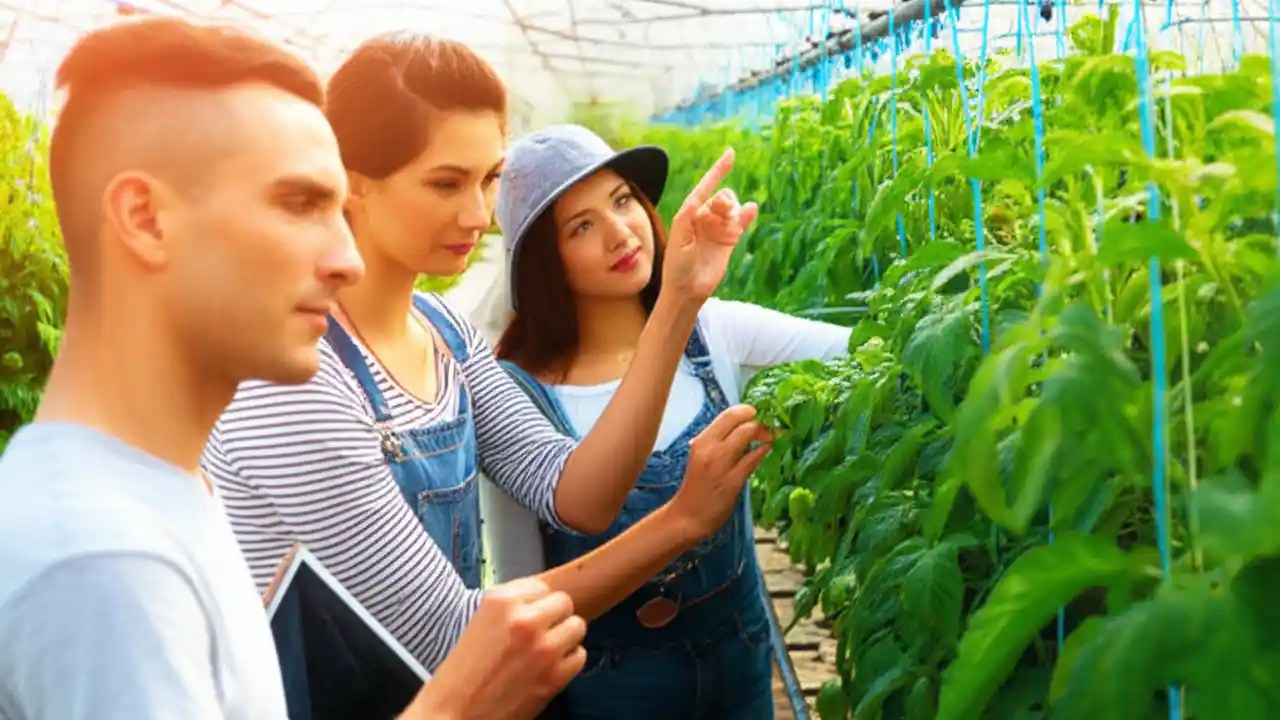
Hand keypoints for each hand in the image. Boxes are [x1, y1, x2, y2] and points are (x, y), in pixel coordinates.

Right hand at [404, 578, 586, 719]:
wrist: (453, 715)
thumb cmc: (461, 676)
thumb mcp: (480, 623)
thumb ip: (510, 608)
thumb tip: (540, 602)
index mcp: (500, 602)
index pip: (540, 587)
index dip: (536, 603)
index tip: (530, 616)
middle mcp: (524, 620)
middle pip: (563, 602)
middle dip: (554, 618)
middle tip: (541, 634)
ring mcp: (543, 647)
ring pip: (577, 626)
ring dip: (565, 638)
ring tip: (545, 652)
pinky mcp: (555, 675)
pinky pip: (579, 655)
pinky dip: (568, 662)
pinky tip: (548, 669)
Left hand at [661, 149, 759, 301]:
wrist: (688, 289)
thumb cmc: (677, 265)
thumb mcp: (678, 237)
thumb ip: (688, 215)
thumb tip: (700, 197)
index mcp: (689, 213)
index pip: (705, 187)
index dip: (718, 170)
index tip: (731, 154)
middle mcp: (705, 217)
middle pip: (722, 196)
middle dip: (724, 200)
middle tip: (722, 211)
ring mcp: (719, 228)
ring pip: (733, 207)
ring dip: (733, 209)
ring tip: (729, 221)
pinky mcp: (730, 239)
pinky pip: (742, 221)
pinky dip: (748, 214)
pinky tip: (750, 209)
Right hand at [668, 404, 772, 538]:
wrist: (689, 516)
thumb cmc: (698, 485)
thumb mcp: (702, 456)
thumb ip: (718, 441)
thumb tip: (741, 425)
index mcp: (702, 441)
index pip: (728, 414)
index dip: (747, 410)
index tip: (756, 415)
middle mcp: (710, 448)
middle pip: (741, 421)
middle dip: (759, 422)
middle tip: (766, 429)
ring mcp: (721, 464)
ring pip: (748, 435)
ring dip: (764, 434)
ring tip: (769, 439)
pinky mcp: (733, 481)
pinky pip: (753, 459)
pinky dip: (763, 451)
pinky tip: (766, 451)